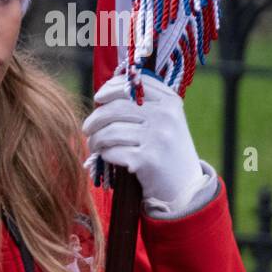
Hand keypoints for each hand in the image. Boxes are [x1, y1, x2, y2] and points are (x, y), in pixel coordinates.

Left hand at [83, 72, 213, 215]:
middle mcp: (166, 116)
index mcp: (170, 102)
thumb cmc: (165, 150)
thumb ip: (143, 104)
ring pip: (110, 131)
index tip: (99, 97)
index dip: (110, 88)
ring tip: (94, 144)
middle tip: (87, 128)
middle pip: (115, 108)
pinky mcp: (148, 159)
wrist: (184, 187)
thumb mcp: (164, 121)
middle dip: (95, 119)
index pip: (133, 84)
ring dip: (95, 139)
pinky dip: (105, 154)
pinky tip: (107, 156)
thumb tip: (105, 90)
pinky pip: (112, 151)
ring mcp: (158, 137)